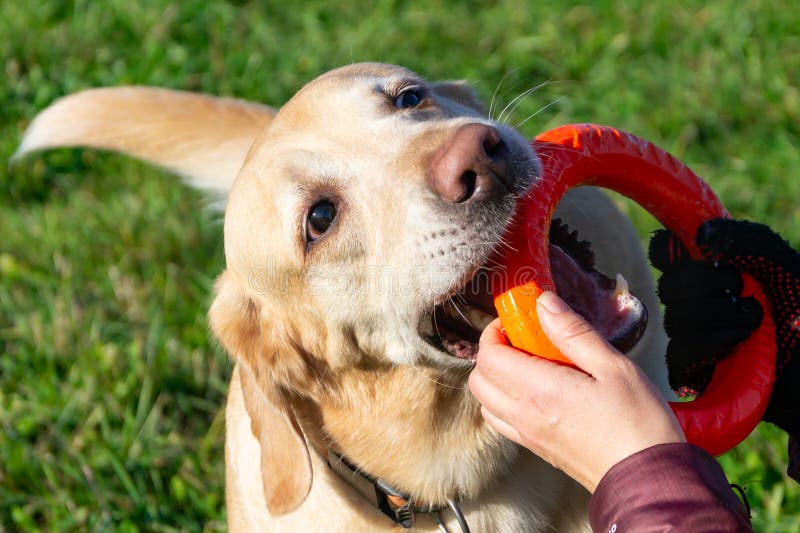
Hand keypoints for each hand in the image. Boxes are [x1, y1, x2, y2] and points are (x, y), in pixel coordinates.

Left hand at [468, 292, 684, 492]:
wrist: (650, 482)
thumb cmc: (638, 423)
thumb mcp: (614, 367)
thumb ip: (574, 332)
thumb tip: (544, 303)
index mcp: (539, 390)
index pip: (489, 355)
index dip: (495, 332)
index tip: (519, 321)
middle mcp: (524, 414)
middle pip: (479, 378)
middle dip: (493, 352)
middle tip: (524, 340)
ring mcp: (527, 435)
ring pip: (486, 401)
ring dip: (497, 378)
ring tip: (532, 365)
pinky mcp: (537, 449)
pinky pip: (501, 422)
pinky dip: (504, 402)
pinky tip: (538, 393)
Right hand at [652, 219, 799, 480]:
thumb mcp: (783, 266)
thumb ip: (746, 240)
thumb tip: (700, 236)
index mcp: (709, 269)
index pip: (665, 251)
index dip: (668, 250)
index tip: (693, 253)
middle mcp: (694, 300)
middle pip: (668, 284)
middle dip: (707, 285)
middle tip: (744, 290)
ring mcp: (690, 336)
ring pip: (675, 319)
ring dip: (719, 317)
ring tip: (755, 326)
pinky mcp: (692, 371)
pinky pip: (680, 353)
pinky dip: (710, 344)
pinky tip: (737, 347)